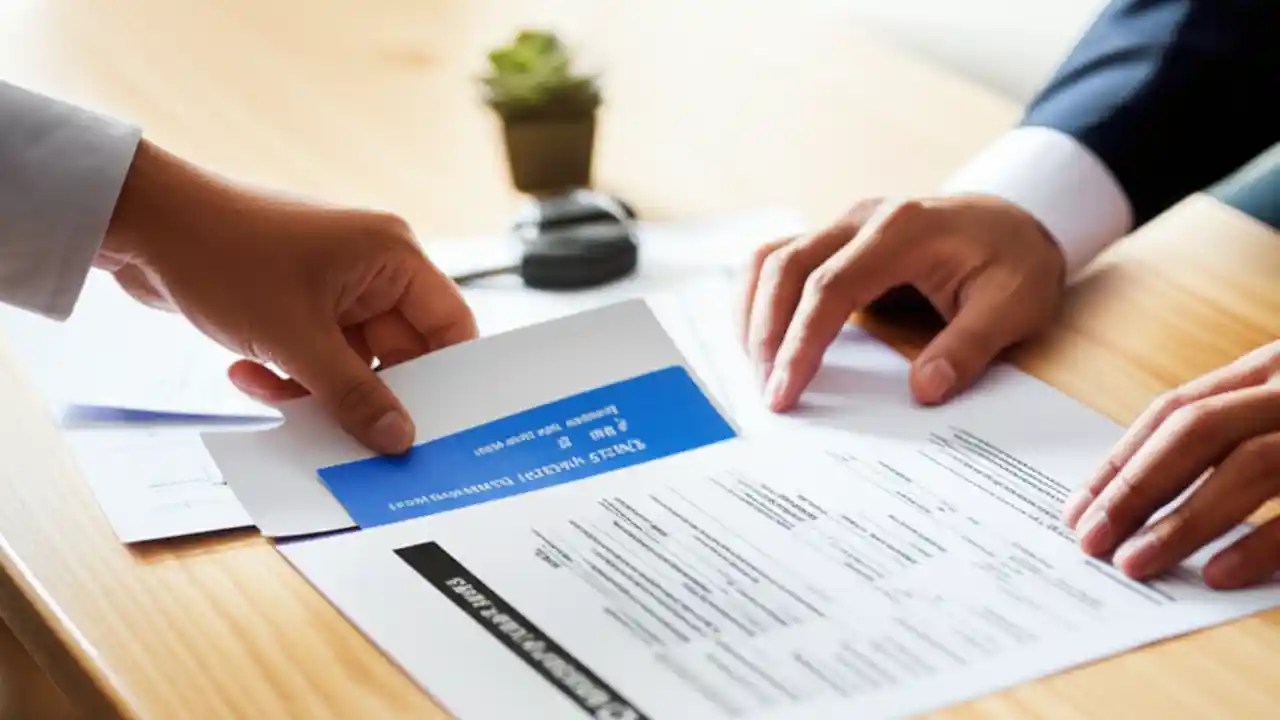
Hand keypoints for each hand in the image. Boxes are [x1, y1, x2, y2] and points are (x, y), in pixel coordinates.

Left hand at [98, 141, 476, 453]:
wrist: (143, 223)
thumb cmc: (224, 254)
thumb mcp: (296, 340)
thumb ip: (355, 396)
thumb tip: (398, 438)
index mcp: (392, 255)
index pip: (449, 324)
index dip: (448, 377)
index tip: (438, 425)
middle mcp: (371, 266)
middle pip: (399, 351)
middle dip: (369, 393)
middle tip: (358, 437)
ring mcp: (334, 283)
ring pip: (352, 360)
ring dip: (318, 388)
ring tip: (279, 392)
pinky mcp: (298, 299)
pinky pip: (316, 354)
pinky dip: (289, 373)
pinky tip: (249, 372)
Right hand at [740, 196, 1065, 410]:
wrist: (1019, 218)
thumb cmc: (1015, 261)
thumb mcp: (1015, 307)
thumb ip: (969, 347)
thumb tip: (924, 391)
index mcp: (902, 231)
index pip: (829, 287)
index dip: (800, 343)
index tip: (785, 392)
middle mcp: (861, 219)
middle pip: (785, 269)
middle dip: (766, 336)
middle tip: (766, 394)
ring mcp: (843, 225)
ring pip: (770, 260)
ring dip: (753, 315)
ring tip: (757, 371)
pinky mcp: (835, 239)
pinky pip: (778, 260)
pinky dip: (760, 299)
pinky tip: (762, 340)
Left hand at [1064, 341, 1279, 588]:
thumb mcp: (1279, 408)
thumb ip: (1232, 430)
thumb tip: (1139, 498)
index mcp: (1271, 368)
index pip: (1177, 410)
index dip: (1121, 459)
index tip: (1078, 509)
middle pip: (1197, 431)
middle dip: (1134, 487)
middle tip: (1089, 540)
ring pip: (1248, 465)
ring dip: (1182, 520)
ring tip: (1133, 564)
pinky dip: (1259, 543)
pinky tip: (1216, 574)